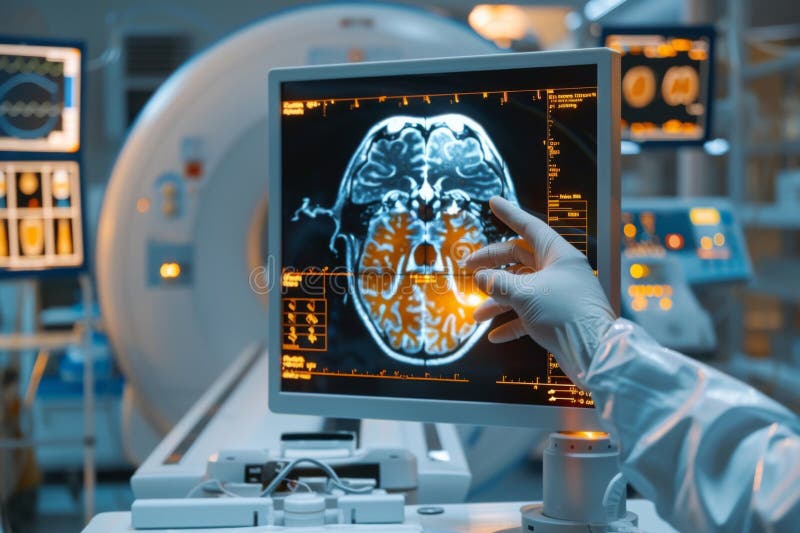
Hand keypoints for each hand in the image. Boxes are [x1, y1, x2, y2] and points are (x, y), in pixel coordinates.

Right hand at [465, 196, 615, 385]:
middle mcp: (558, 271)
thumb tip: (481, 277)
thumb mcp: (525, 294)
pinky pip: (528, 314)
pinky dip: (511, 322)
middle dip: (493, 265)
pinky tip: (495, 335)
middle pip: (519, 259)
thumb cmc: (565, 314)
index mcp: (558, 255)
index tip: (494, 202)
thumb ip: (498, 283)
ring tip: (477, 313)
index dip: (510, 214)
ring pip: (521, 289)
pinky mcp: (556, 317)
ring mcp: (557, 294)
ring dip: (497, 300)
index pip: (529, 227)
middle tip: (469, 269)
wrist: (594, 353)